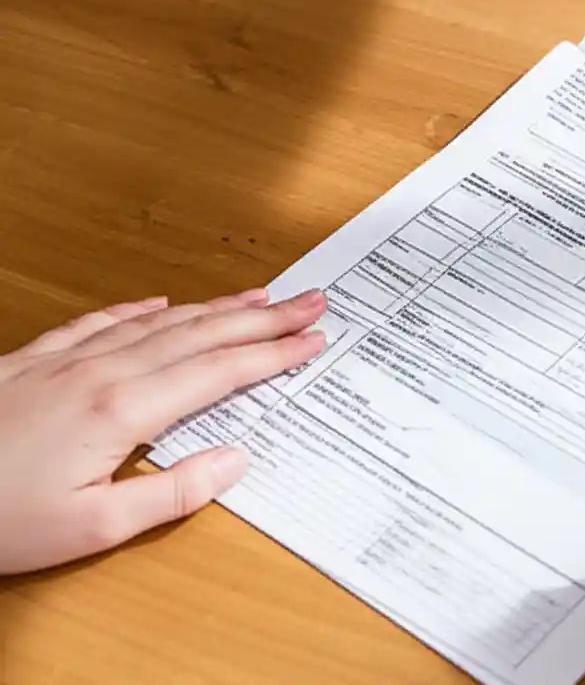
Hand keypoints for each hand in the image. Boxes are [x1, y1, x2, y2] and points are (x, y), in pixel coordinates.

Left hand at [0, 288, 326, 574]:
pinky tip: (158, 302)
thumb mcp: (94, 528)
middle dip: (262, 316)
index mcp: (124, 411)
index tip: (313, 340)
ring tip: (258, 294)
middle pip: (200, 334)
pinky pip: (98, 322)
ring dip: (214, 306)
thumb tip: (235, 460)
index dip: (272, 354)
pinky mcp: (32, 362)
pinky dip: (137, 309)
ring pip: (158, 322)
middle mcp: (101, 373)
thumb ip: (172, 492)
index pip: (219, 372)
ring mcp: (65, 361)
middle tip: (310, 301)